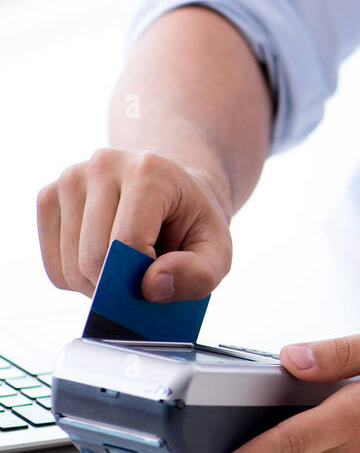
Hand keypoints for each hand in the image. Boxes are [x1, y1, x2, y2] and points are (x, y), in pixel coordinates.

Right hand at [36, 147, 232, 300]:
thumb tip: (151, 286)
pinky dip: (76, 279)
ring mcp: (70, 178)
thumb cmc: (192, 221)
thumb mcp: (218, 251)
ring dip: (98, 286)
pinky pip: (53, 265)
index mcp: (148, 170)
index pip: (128, 243)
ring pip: (70, 268)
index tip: (160, 278)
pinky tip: (103, 260)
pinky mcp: (49, 196)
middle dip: (120, 287)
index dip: (143, 279)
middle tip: (144, 279)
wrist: (172, 190)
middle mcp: (103, 164)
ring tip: (126, 267)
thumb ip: (198, 276)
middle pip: (93, 259)